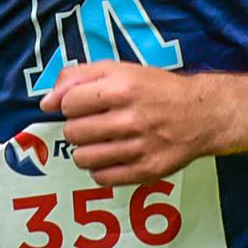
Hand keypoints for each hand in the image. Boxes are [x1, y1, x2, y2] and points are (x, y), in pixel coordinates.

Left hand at [38, 62, 231, 185]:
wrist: (201, 113)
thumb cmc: (155, 89)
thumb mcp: (120, 69)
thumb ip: (78, 77)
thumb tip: (46, 102)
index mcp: (123, 88)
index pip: (69, 103)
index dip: (70, 104)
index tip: (83, 105)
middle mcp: (131, 118)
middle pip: (74, 133)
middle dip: (77, 128)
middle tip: (94, 124)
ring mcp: (139, 148)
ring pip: (84, 159)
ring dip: (85, 151)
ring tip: (100, 142)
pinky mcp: (147, 171)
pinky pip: (103, 178)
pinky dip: (100, 169)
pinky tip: (111, 158)